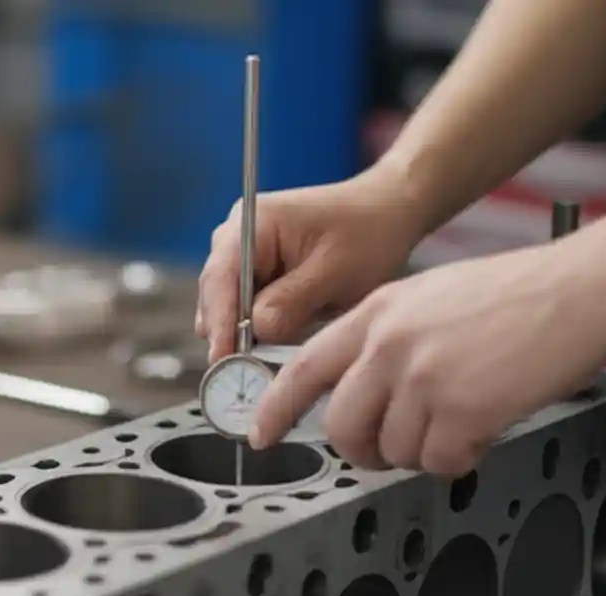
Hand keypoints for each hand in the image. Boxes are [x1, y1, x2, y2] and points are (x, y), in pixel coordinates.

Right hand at [196, 162, 427, 361]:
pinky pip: (245, 305)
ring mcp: (246, 253)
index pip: (221, 276)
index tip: (222, 359)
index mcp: (253, 223)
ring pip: (228, 303)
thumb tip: (255, 329)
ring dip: (239, 332)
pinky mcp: (259, 270)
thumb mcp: (335, 271)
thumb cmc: (368, 231)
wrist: (389, 211)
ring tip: (252, 365)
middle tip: (238, 374)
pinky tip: (267, 347)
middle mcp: (238, 234)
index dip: (219, 321)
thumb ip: (292, 301)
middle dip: (225, 331)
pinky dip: (254, 327)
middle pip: (216, 292)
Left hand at [248, 243, 605, 475]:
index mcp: (376, 312)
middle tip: (385, 452)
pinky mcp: (460, 411)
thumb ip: (384, 339)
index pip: (305, 367)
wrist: (577, 292)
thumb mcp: (427, 297)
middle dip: (360, 451)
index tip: (262, 435)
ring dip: (421, 451)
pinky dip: (459, 458)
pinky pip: (438, 463)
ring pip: (393, 450)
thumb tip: (362, 393)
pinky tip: (481, 429)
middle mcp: (389, 344)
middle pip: (341, 425)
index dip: (276, 408)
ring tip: (457, 422)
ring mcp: (422, 378)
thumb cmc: (515, 294)